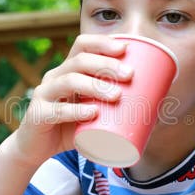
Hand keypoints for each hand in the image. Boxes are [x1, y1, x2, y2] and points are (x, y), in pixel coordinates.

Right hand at [10, 34, 132, 165]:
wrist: (35, 150)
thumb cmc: (70, 129)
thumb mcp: (93, 114)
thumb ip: (116, 108)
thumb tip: (159, 106)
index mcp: (67, 71)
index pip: (82, 46)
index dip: (103, 43)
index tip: (126, 48)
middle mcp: (54, 78)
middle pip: (79, 61)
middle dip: (106, 65)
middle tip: (129, 76)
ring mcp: (44, 96)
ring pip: (69, 81)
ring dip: (95, 85)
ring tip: (116, 95)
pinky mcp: (38, 116)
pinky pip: (57, 110)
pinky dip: (76, 111)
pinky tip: (92, 113)